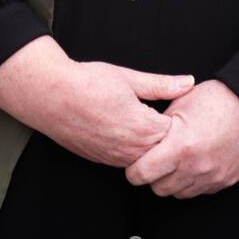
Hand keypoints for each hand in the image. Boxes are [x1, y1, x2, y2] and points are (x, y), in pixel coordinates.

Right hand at [0, 36, 195, 165]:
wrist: (49, 96)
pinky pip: (127, 161)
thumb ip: (161, 84)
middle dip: (168, 135)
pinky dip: (133, 150)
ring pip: (145, 159)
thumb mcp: (128, 77)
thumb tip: (188, 82)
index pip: (176, 133)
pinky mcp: (102, 160)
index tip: (179, 107)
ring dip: (150, 145)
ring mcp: (115, 158)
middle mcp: (131, 149)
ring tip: (146, 121)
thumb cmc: (87, 82)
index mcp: (143, 127)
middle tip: (166, 114)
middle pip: (164, 150)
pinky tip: (127, 131)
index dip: (180, 119)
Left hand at [123, 79, 238, 197]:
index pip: (142, 173)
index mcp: (180, 145)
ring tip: (176, 161)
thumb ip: (159, 126)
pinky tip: (194, 164)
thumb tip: (143, 139)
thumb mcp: (181, 104)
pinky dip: (192, 182)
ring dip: (173, 181)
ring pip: (178, 193)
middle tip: (156, 161)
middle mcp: (195, 166)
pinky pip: (199, 191)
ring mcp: (211, 177)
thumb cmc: (219, 99)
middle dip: (153, 177)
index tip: (135, 164)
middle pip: (158, 189)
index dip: (134, 169)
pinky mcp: (224, 182)